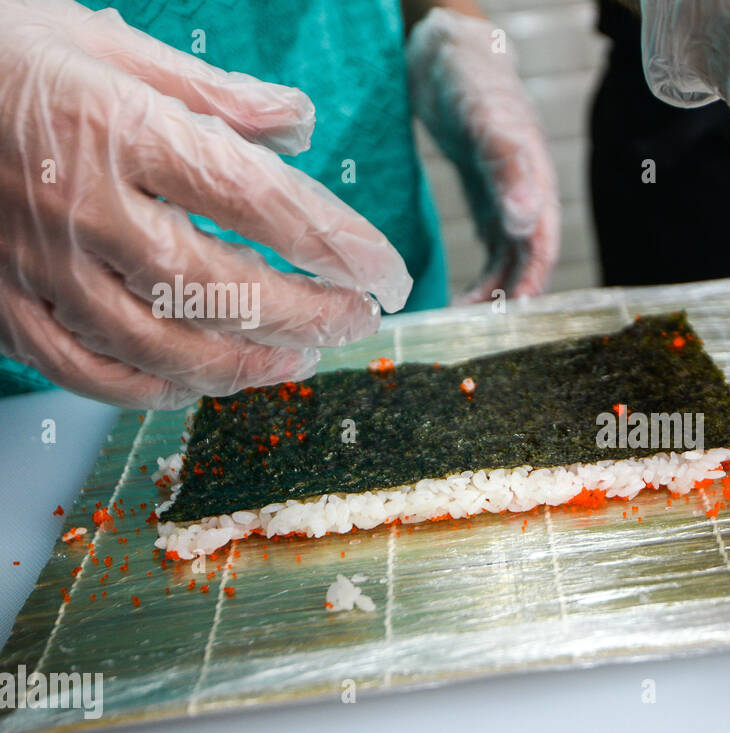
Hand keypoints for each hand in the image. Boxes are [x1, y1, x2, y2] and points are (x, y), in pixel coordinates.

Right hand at [0, 0, 412, 408]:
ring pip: (164, 346)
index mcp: (122, 130)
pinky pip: (89, 373)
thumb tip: (302, 124)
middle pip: (224, 290)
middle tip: (356, 322)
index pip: (261, 202)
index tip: (388, 272)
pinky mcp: (5, 306)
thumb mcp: (107, 43)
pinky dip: (156, 389)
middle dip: (309, 316)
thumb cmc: (0, 51)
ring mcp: (40, 266)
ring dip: (248, 364)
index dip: (338, 245)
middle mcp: (85, 209)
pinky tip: (200, 383)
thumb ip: (213, 94)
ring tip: (300, 360)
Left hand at [408, 7, 560, 302]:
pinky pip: (494, 255)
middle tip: (473, 336)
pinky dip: (480, 281)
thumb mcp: (486, 116)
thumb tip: (526, 219)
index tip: (508, 318)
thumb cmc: (471, 78)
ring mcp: (512, 204)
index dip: (530, 284)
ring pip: (511, 265)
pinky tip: (457, 303)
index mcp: (536, 181)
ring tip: (459, 325)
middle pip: (528, 264)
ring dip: (491, 298)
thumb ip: (507, 164)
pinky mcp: (493, 206)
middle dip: (507, 303)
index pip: (542, 246)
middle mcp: (530, 198)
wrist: (452, 54)